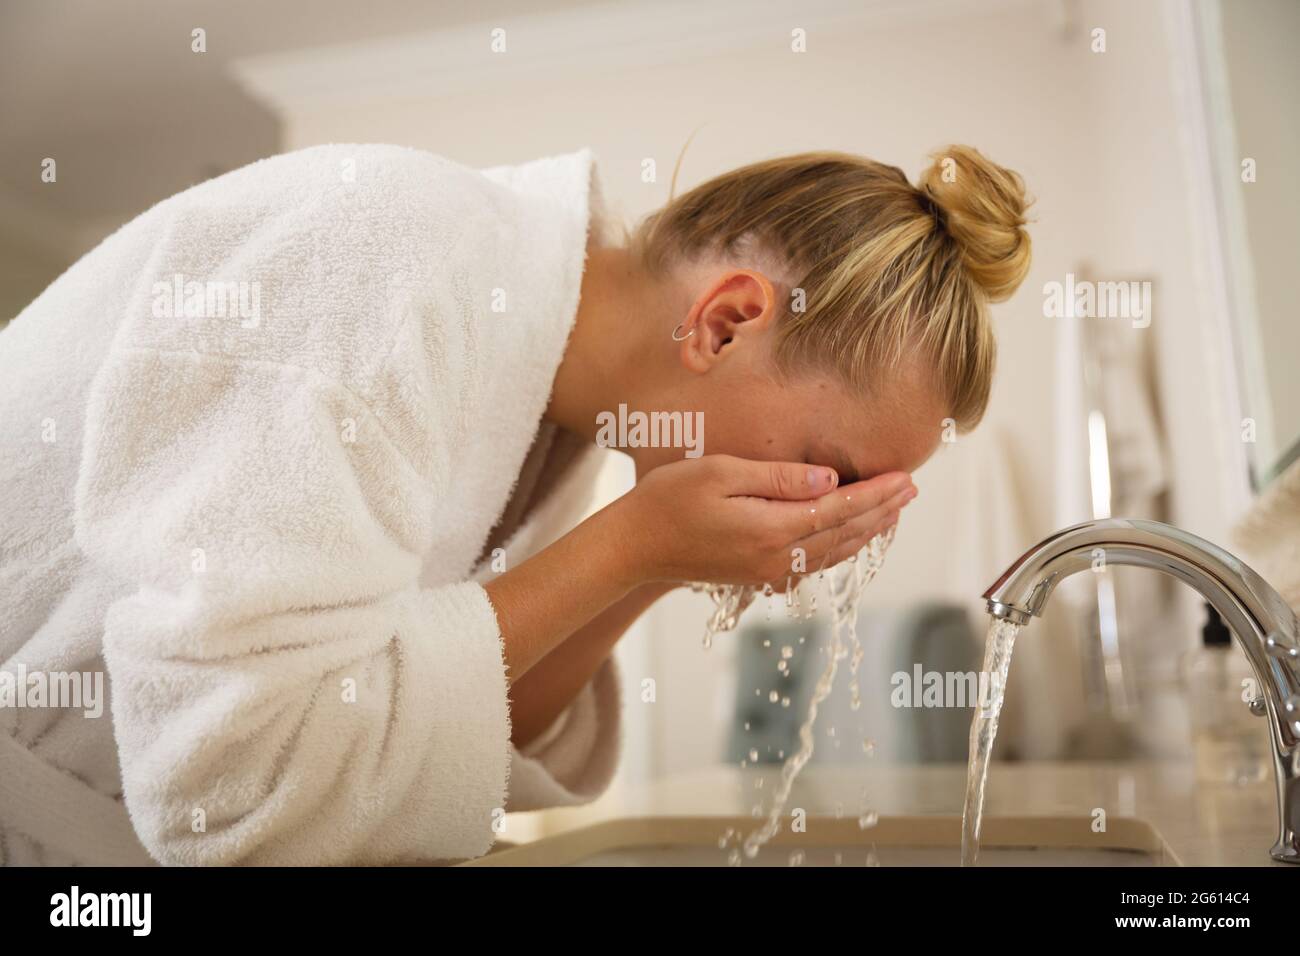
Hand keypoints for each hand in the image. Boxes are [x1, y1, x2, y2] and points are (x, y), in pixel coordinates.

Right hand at [615, 454, 915, 586]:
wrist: (634, 547)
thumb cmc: (669, 499)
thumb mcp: (721, 473)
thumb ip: (778, 477)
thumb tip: (829, 480)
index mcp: (771, 529)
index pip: (840, 508)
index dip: (876, 493)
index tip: (905, 476)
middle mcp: (777, 557)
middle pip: (845, 533)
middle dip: (882, 511)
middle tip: (912, 489)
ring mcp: (768, 572)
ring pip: (834, 553)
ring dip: (868, 532)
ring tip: (894, 512)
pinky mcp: (758, 576)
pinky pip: (814, 563)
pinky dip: (842, 549)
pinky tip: (851, 537)